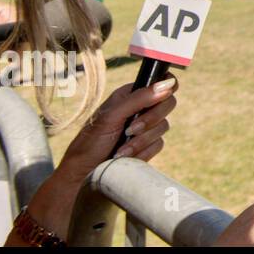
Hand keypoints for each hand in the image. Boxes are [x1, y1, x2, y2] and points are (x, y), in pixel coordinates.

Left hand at [55, 78, 178, 181]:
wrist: (85, 172)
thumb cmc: (91, 141)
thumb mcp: (112, 116)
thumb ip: (139, 99)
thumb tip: (168, 84)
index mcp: (131, 94)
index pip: (161, 81)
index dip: (167, 86)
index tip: (161, 97)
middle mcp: (141, 108)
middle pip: (169, 103)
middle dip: (150, 120)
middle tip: (131, 130)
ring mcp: (146, 127)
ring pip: (164, 126)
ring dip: (142, 140)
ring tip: (122, 148)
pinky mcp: (148, 145)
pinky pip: (159, 144)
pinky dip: (142, 151)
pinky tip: (126, 155)